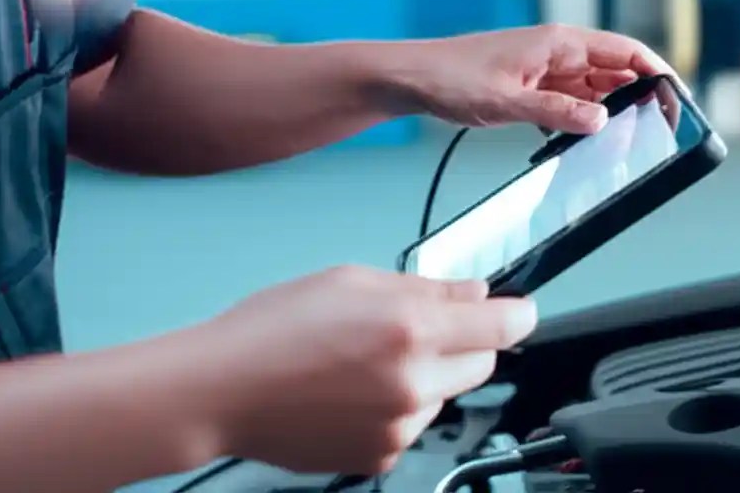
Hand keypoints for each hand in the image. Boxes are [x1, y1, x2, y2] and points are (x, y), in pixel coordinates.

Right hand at [183, 266, 535, 473]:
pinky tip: (353, 392)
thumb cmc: (274, 327)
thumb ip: (426, 289)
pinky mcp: (381, 458)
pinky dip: (399, 408)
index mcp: (410, 329)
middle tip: (416, 328)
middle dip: (465, 342)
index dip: (517, 313)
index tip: (517, 309)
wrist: (221, 391)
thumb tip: (477, 294)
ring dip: (427, 377)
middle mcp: (414, 383)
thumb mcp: (351, 281)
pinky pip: (412, 425)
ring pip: (445, 396)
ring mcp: (400, 427)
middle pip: (482, 363)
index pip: (503, 326)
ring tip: (366, 362)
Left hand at [390, 24, 674, 134]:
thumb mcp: (507, 101)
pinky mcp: (531, 85)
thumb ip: (556, 111)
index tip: (676, 98)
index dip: (657, 72)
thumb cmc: (451, 78)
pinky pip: (569, 101)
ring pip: (593, 88)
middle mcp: (558, 50)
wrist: (412, 78)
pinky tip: (584, 142)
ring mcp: (545, 67)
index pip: (626, 51)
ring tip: (629, 141)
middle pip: (616, 70)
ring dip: (610, 111)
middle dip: (640, 97)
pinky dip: (581, 119)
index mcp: (559, 42)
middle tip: (658, 130)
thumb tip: (601, 121)